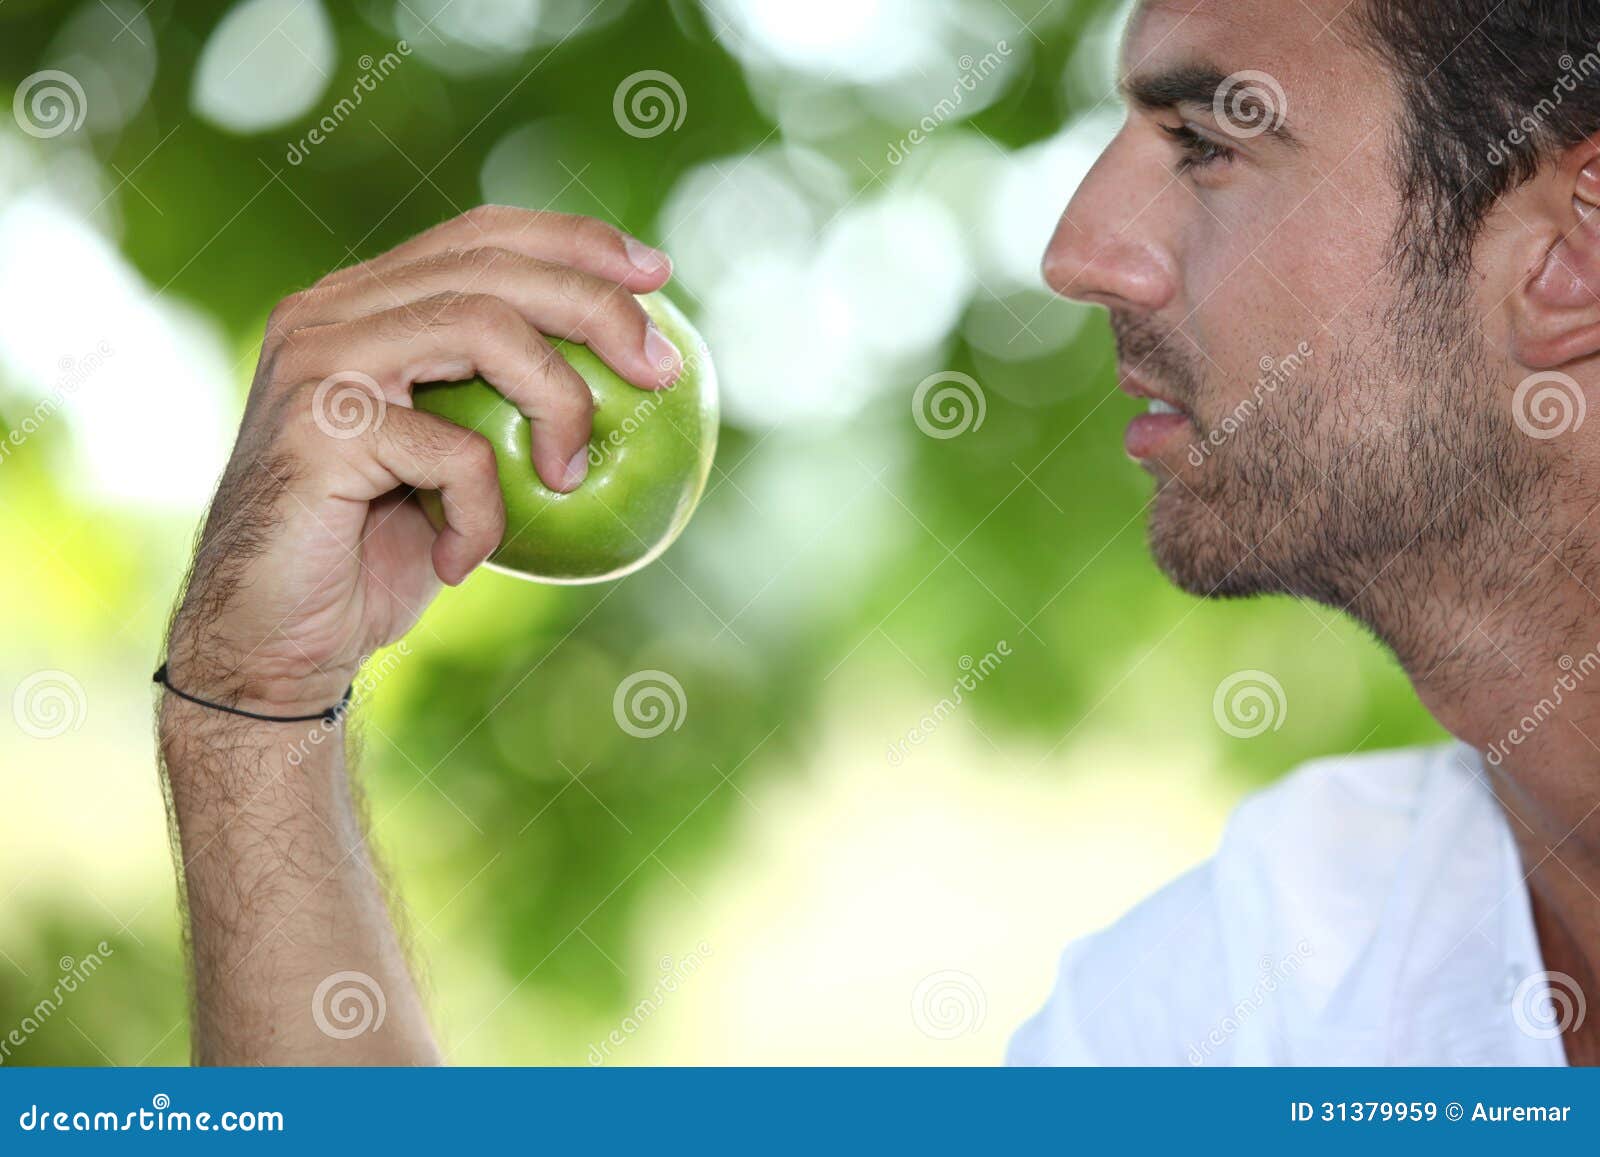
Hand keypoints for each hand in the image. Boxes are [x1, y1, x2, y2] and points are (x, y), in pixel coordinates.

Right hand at [164, 206, 681, 717]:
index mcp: (361, 304)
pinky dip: (485, 513)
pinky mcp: (318, 427)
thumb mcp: (456, 469)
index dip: (576, 242)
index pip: (480, 236)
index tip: (657, 274)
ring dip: (559, 401)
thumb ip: (503, 403)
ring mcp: (318, 361)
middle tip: (663, 370)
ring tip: (570, 475)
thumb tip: (633, 374)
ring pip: (483, 326)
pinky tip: (463, 560)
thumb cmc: (376, 559)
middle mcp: (330, 313)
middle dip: (599, 307)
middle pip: (493, 265)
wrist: (273, 642)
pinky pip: (455, 450)